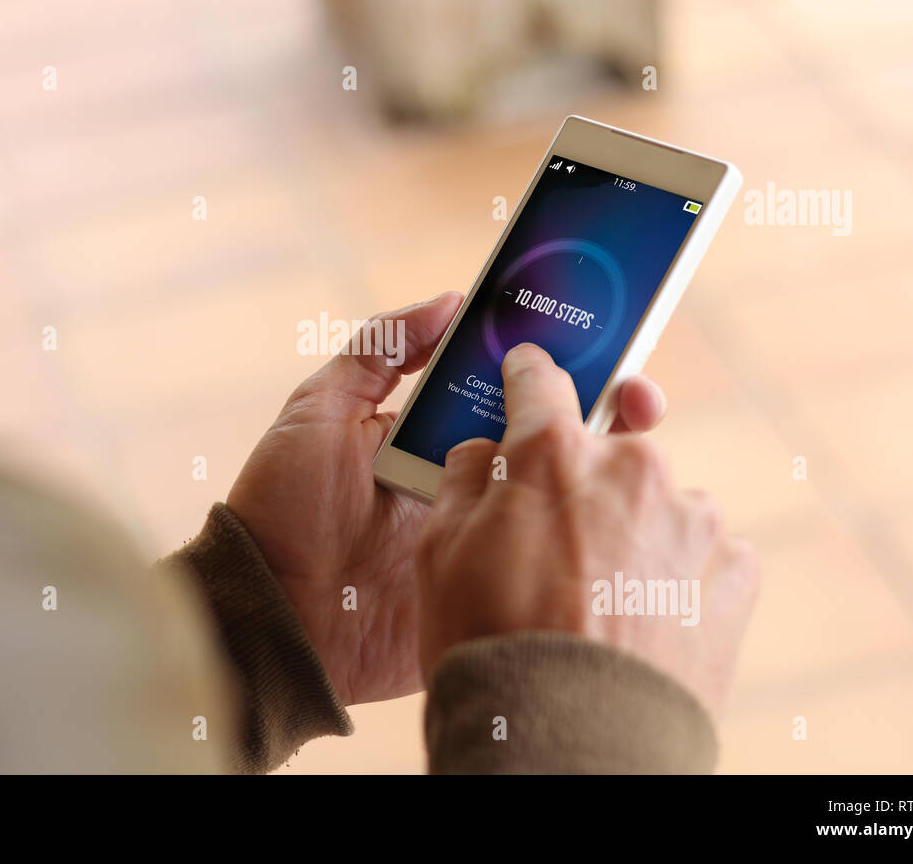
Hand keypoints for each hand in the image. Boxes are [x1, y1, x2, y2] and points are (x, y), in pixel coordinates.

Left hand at [227, 296, 670, 705]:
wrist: (268, 613)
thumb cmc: (283, 505)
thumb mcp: (320, 411)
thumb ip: (379, 350)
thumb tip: (450, 298)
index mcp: (438, 437)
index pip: (512, 394)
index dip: (561, 369)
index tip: (609, 344)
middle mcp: (470, 484)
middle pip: (551, 444)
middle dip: (605, 417)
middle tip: (642, 400)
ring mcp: (482, 541)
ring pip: (559, 505)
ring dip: (605, 481)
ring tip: (644, 458)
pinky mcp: (484, 595)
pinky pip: (541, 572)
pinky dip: (582, 556)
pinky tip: (624, 535)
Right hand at [415, 343, 758, 716]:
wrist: (571, 746)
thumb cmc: (491, 647)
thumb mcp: (438, 554)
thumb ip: (463, 478)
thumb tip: (485, 449)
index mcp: (554, 454)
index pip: (539, 381)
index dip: (526, 376)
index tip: (527, 374)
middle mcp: (634, 469)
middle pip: (603, 451)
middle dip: (579, 483)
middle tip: (550, 546)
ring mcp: (693, 521)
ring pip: (656, 502)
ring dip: (632, 531)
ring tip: (598, 601)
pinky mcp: (733, 573)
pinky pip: (703, 551)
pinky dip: (678, 573)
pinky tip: (644, 617)